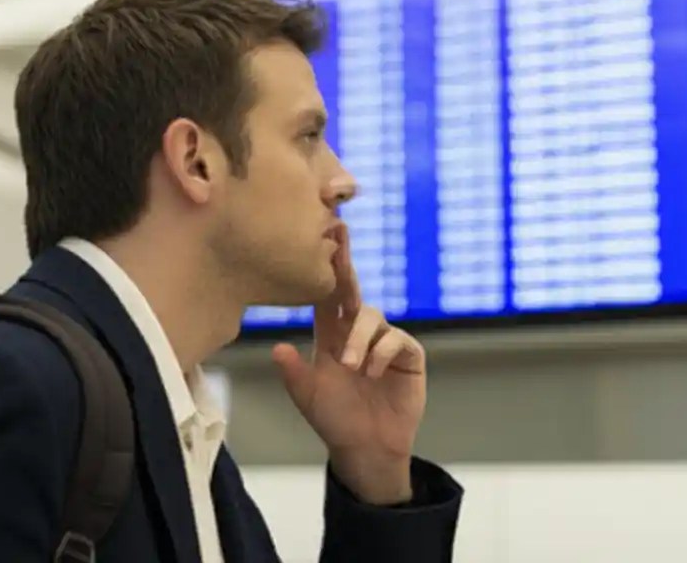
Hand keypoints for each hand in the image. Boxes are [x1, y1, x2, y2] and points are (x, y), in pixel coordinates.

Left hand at [271, 223, 426, 504]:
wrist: (366, 448)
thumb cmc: (335, 419)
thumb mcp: (309, 396)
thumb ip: (294, 372)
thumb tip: (278, 348)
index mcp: (330, 336)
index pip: (325, 296)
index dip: (325, 270)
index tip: (323, 240)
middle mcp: (357, 332)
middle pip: (352, 292)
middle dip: (345, 265)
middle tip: (338, 239)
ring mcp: (384, 341)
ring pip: (372, 318)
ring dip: (358, 339)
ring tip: (351, 367)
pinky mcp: (408, 355)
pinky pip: (396, 340)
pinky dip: (381, 354)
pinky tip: (371, 374)